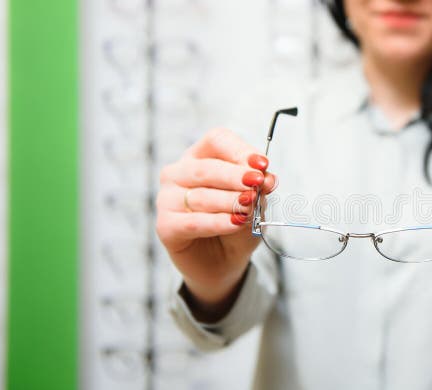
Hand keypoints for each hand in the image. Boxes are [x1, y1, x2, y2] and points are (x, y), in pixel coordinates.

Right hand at [156, 128, 277, 320]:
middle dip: (236, 176)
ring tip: (249, 208)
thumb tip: (266, 179)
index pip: (217, 141)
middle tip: (257, 184)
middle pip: (207, 167)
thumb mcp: (255, 204)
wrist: (224, 262)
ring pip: (201, 196)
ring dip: (230, 201)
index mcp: (201, 156)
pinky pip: (193, 222)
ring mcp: (167, 198)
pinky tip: (236, 223)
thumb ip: (259, 191)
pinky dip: (218, 222)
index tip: (262, 165)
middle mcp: (179, 173)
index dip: (240, 151)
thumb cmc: (237, 224)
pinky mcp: (165, 225)